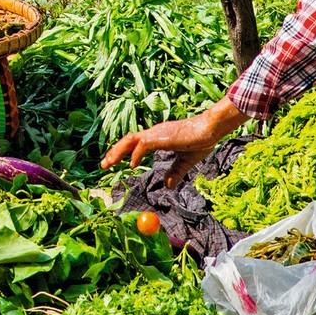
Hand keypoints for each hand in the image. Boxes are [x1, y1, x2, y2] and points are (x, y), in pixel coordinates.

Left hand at [101, 98, 245, 183]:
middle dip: (114, 152)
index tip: (114, 162)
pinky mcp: (162, 137)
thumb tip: (168, 184)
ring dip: (118, 151)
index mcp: (158, 137)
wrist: (211, 129)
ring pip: (131, 140)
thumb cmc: (201, 141)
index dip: (123, 152)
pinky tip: (131, 165)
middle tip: (104, 165)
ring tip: (109, 163)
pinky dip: (135, 154)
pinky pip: (143, 144)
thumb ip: (176, 172)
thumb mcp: (186, 161)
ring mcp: (157, 133)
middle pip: (128, 140)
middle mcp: (154, 133)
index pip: (135, 143)